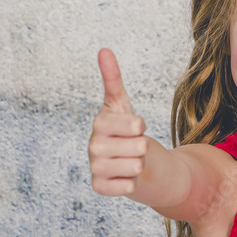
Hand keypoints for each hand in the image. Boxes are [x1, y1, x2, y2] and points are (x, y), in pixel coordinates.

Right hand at [88, 48, 153, 195]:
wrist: (135, 162)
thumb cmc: (128, 132)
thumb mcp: (123, 104)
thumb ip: (113, 79)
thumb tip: (103, 50)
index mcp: (100, 123)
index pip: (130, 124)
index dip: (139, 126)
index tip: (138, 127)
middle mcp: (93, 145)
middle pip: (136, 147)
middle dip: (143, 147)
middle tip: (136, 147)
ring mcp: (95, 167)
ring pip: (134, 167)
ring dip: (140, 165)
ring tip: (133, 161)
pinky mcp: (98, 186)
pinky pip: (124, 187)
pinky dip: (132, 183)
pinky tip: (127, 177)